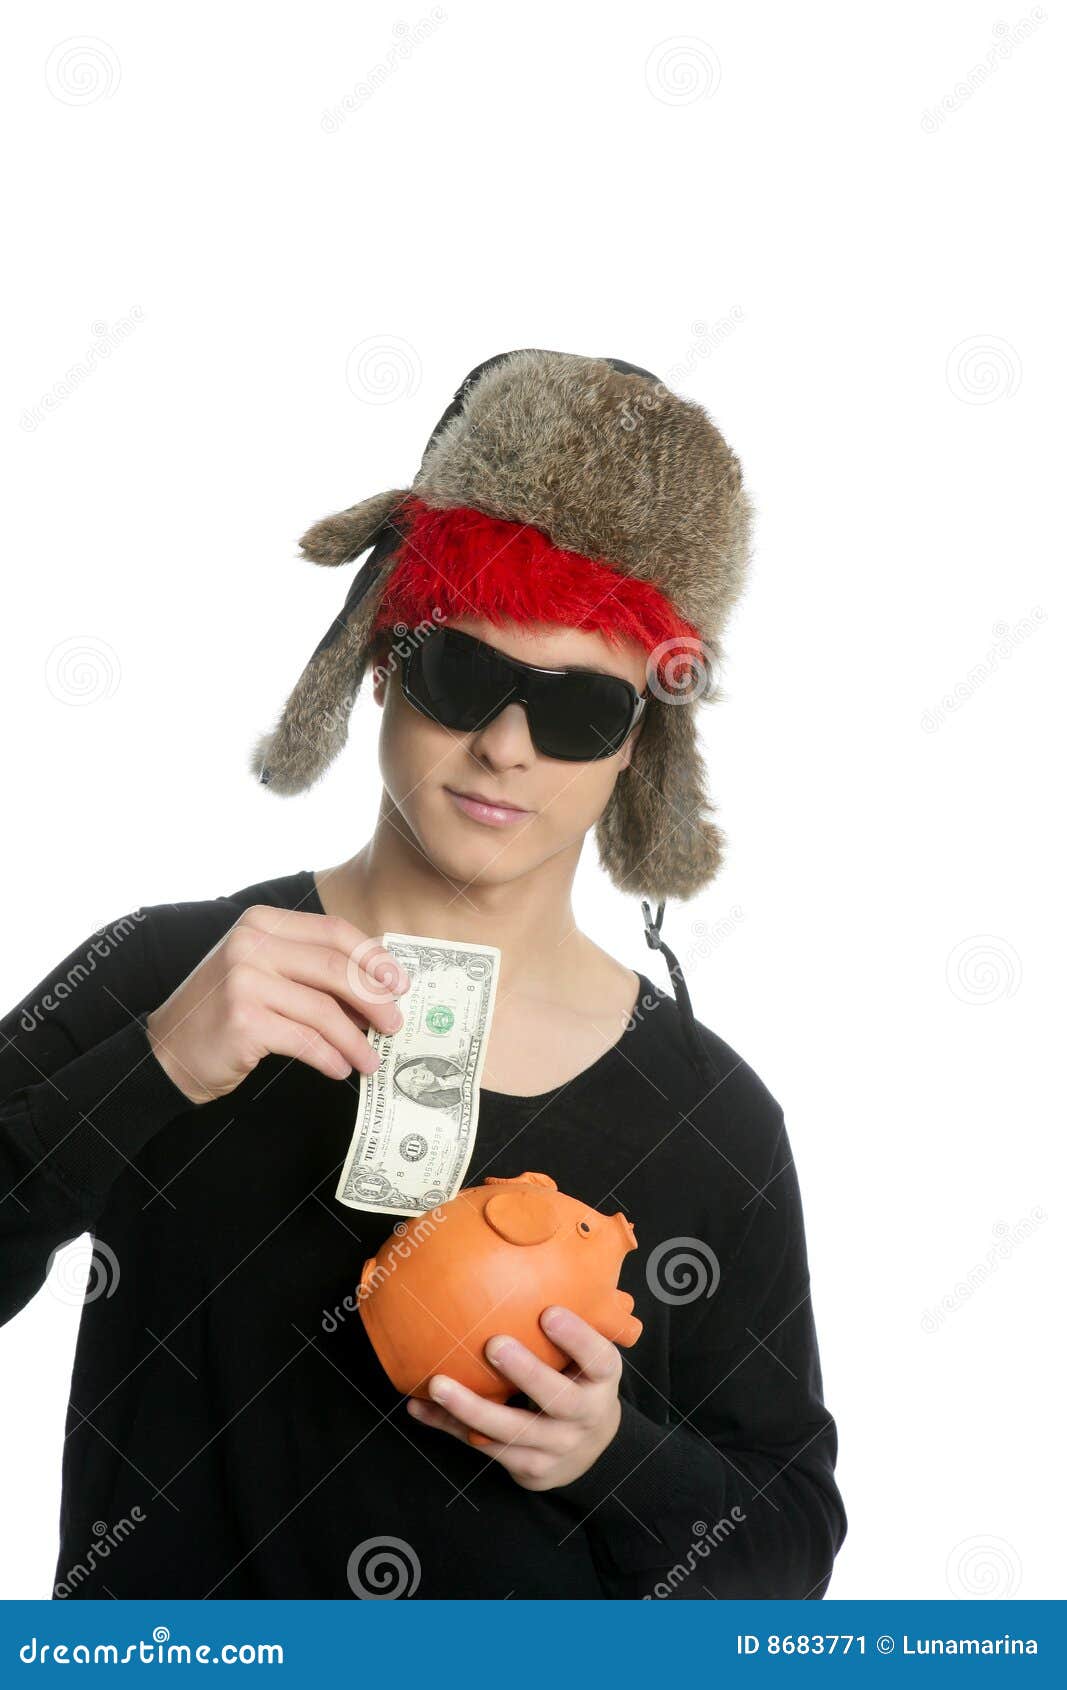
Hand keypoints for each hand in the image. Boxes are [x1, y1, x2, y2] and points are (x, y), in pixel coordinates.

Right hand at [145, 905, 409, 1104]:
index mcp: (262, 922)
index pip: (334, 931)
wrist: (166, 1051)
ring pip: (324, 1009)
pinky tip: (339, 1068)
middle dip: (374, 1000)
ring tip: (369, 1060)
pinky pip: (305, 1039)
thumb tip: (378, 988)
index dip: (373, 958)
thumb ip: (310, 970)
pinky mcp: (243, 1019)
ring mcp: (244, 980)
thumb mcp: (263, 973)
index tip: (399, 984)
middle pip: (335, 968)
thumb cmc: (224, 1013)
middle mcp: (251, 943)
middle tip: (394, 1025)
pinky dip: (330, 1056)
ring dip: (355, 1039)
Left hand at [405, 1305, 622, 1490]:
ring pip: (511, 1431)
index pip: (599, 1358)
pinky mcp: (529, 1468)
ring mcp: (557, 1447)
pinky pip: (484, 1446)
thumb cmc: (578, 1381)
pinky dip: (450, 1425)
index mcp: (602, 1379)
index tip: (549, 1312)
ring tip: (438, 1384)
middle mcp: (585, 1415)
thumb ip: (568, 1326)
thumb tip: (522, 1266)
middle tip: (494, 1344)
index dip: (577, 1338)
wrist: (590, 1450)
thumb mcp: (588, 1356)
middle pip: (557, 1399)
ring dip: (471, 1408)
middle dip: (525, 1372)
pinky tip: (421, 1407)